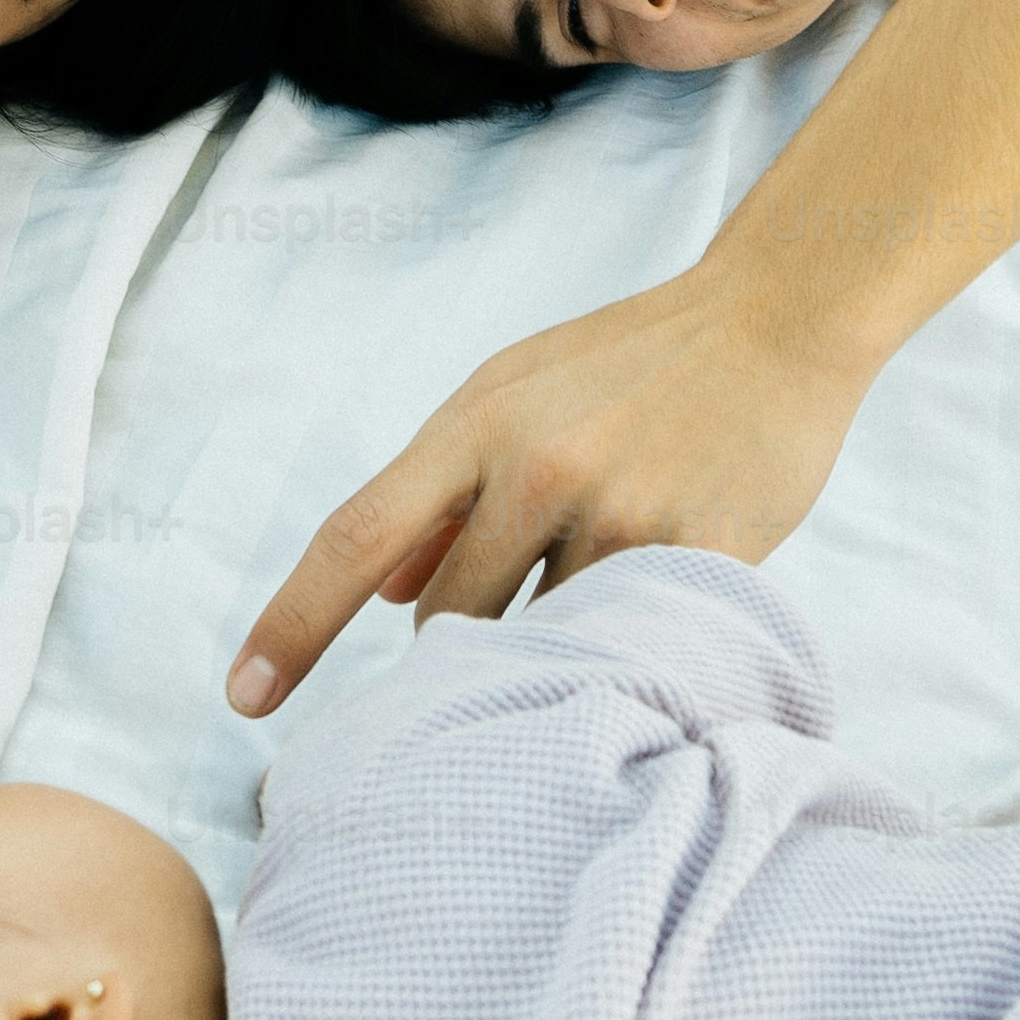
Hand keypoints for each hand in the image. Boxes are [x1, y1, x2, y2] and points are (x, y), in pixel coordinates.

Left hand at [229, 268, 880, 710]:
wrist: (778, 319)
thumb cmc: (632, 365)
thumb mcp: (518, 394)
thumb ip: (444, 492)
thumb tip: (378, 595)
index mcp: (475, 423)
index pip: (354, 536)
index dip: (291, 625)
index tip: (242, 699)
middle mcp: (536, 466)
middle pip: (448, 620)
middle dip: (466, 638)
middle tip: (527, 597)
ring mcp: (619, 512)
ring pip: (540, 640)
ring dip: (555, 638)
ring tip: (613, 569)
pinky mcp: (699, 552)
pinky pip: (629, 642)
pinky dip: (629, 642)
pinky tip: (661, 600)